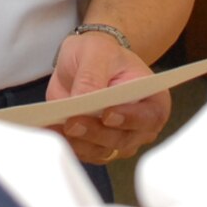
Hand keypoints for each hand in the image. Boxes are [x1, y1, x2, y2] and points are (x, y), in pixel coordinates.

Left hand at [45, 31, 170, 164]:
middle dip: (96, 132)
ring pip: (102, 151)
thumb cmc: (101, 54)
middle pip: (123, 139)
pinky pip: (84, 153)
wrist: (87, 63)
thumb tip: (82, 100)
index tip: (108, 115)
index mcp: (153, 100)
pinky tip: (53, 131)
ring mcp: (119, 139)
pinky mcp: (97, 146)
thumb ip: (92, 76)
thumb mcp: (98, 52)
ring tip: (59, 126)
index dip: (130, 118)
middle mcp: (140, 126)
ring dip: (80, 142)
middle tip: (73, 122)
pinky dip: (68, 144)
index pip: (150, 116)